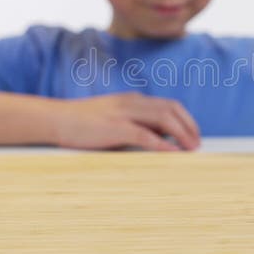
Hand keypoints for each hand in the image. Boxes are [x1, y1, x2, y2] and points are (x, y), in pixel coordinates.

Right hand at [52, 92, 200, 151]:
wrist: (56, 119)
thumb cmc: (83, 124)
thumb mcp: (113, 120)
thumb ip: (134, 125)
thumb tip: (159, 138)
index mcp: (133, 100)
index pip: (168, 104)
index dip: (185, 118)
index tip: (194, 134)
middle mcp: (132, 103)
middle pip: (171, 109)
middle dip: (189, 126)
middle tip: (197, 144)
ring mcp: (124, 113)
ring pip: (162, 118)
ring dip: (181, 133)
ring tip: (190, 149)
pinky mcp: (114, 127)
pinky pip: (145, 134)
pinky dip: (162, 144)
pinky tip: (172, 153)